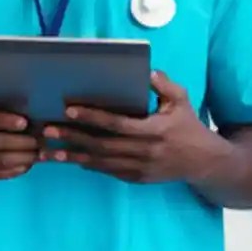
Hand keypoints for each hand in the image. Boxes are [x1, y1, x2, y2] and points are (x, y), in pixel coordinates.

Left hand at [44, 71, 227, 183]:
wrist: (204, 163)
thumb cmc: (189, 126)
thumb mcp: (182, 100)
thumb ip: (164, 85)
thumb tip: (146, 71)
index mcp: (154, 130)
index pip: (117, 123)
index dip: (92, 117)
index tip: (69, 109)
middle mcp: (145, 151)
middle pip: (102, 145)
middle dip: (72, 138)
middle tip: (47, 131)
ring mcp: (140, 168)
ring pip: (101, 163)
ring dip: (73, 157)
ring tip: (48, 152)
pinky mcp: (137, 179)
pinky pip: (108, 172)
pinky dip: (89, 165)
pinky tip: (71, 159)